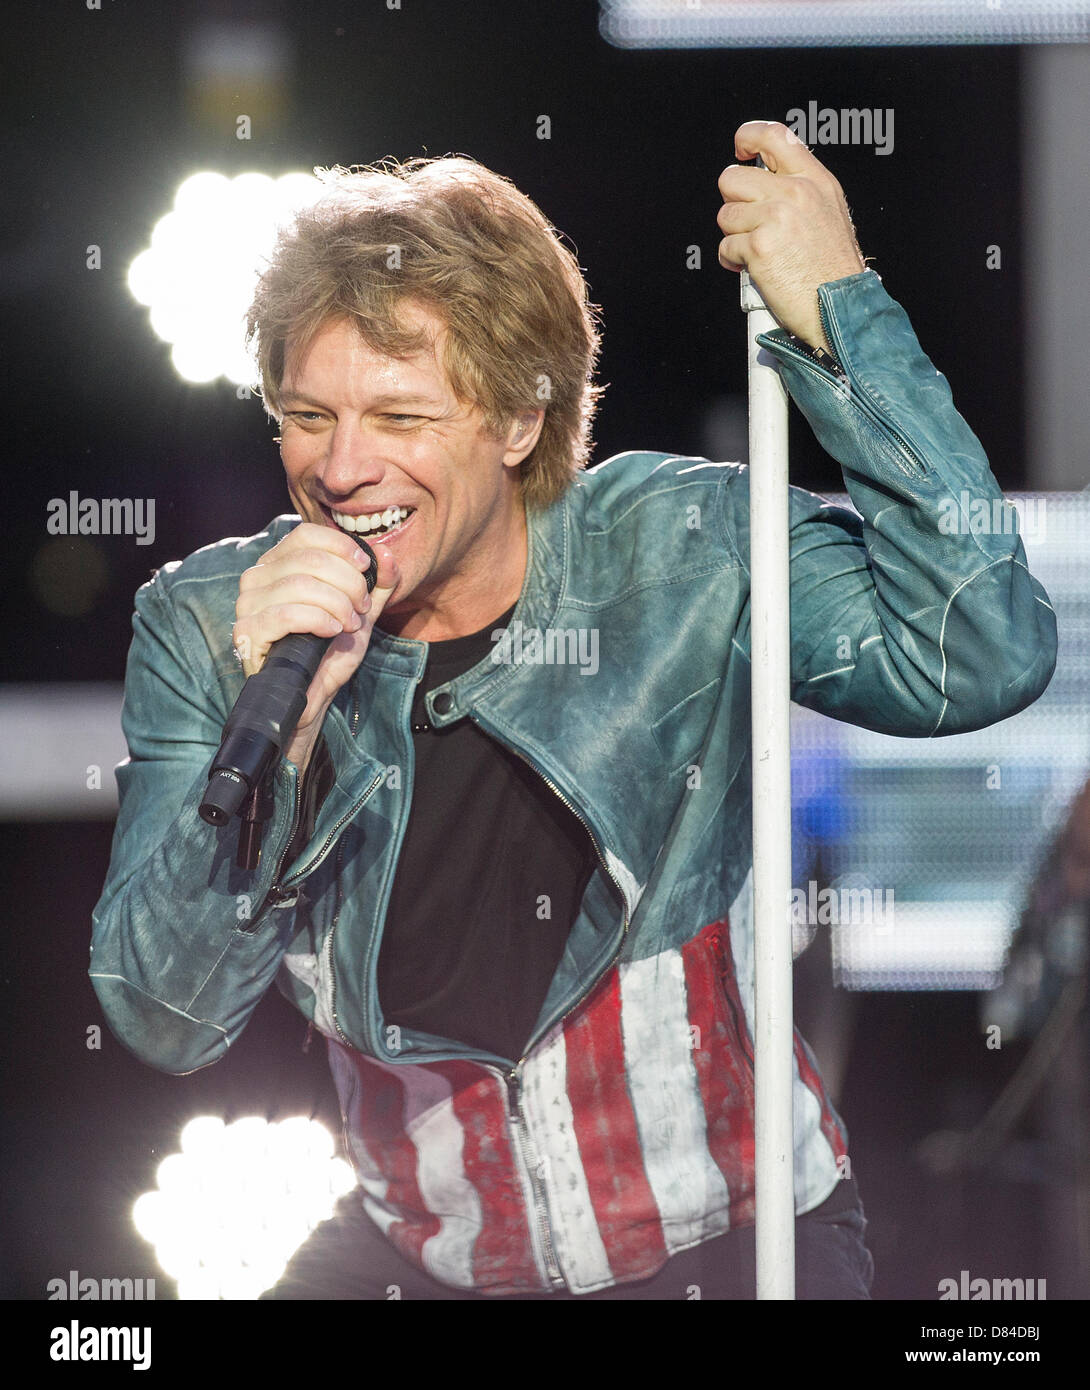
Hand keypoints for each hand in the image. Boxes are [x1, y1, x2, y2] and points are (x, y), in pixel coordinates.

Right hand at [233, 522, 399, 769]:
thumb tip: (387, 553)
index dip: (341, 546)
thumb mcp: (361, 613)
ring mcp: (247, 604)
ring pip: (299, 585)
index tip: (365, 566)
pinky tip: (332, 631)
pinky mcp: (247, 632)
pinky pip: (286, 614)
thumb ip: (377, 584)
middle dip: (347, 582)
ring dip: (337, 604)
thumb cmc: (330, 650)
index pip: (306, 535)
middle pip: (309, 559)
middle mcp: (257, 578)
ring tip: (349, 624)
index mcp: (279, 564)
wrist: (313, 695)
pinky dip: (318, 620)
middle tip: (361, 607)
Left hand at [717, 120, 865, 353]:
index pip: (774, 136)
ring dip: (734, 237)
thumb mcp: (830, 213)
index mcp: (814, 181)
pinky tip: (755, 269)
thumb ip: (800, 190)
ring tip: (758, 252)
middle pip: (732, 178)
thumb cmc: (833, 269)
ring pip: (725, 215)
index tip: (740, 149)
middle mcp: (795, 193)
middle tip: (749, 223)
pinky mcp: (759, 246)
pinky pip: (725, 247)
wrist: (839, 306)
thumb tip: (767, 181)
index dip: (748, 137)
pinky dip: (734, 262)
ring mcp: (776, 217)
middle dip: (733, 203)